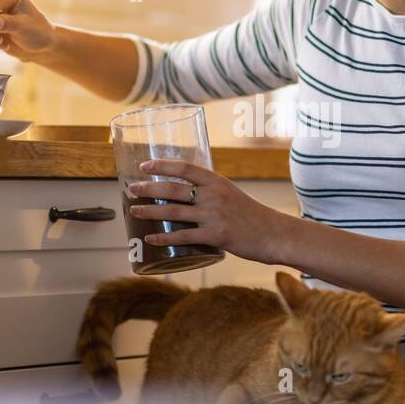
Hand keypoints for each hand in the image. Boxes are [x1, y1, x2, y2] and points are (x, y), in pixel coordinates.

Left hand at [126, 158, 291, 264]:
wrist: (273, 234)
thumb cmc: (251, 215)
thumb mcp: (231, 194)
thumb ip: (209, 192)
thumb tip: (185, 193)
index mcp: (217, 182)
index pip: (184, 168)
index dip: (162, 165)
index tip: (144, 165)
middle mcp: (213, 195)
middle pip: (173, 189)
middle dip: (148, 189)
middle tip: (131, 190)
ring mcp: (213, 216)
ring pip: (173, 212)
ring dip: (149, 212)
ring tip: (134, 212)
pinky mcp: (215, 236)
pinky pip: (183, 236)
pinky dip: (163, 237)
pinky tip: (150, 238)